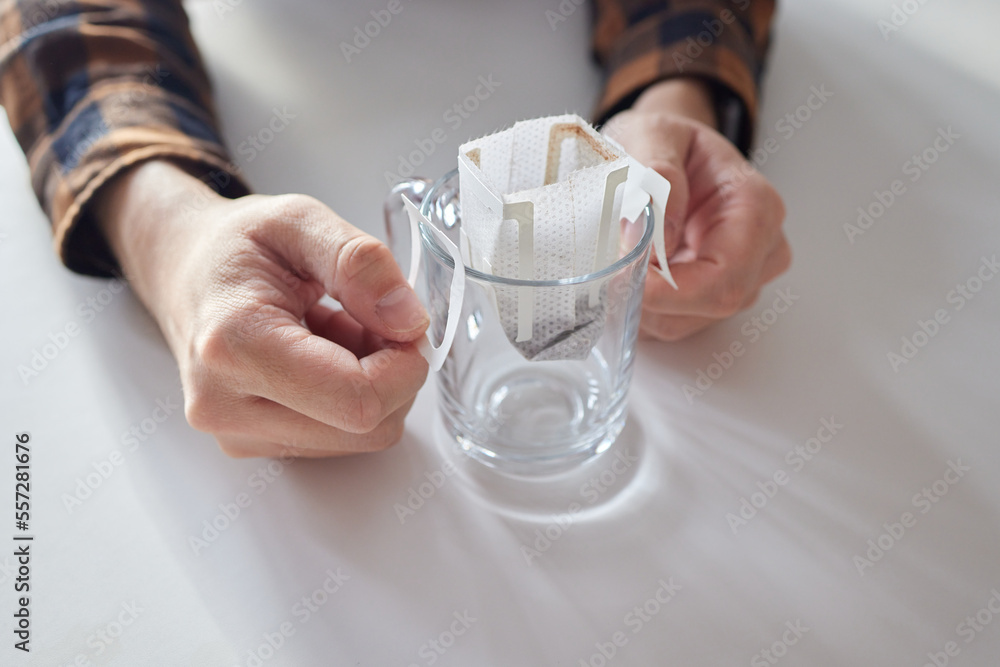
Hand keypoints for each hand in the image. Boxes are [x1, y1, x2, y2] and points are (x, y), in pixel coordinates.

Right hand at [93, 160, 429, 457]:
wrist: (184, 271)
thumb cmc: (235, 246)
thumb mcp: (299, 220)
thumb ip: (359, 262)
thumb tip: (409, 321)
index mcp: (235, 344)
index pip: (356, 400)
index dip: (405, 367)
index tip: (407, 325)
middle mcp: (227, 405)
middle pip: (365, 428)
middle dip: (393, 374)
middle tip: (374, 318)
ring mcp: (236, 434)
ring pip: (358, 438)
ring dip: (372, 385)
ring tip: (339, 330)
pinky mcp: (251, 445)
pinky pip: (336, 439)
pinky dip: (349, 398)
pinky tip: (326, 355)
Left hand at [604, 79, 790, 340]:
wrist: (666, 148)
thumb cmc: (664, 140)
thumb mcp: (653, 134)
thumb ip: (656, 173)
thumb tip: (654, 230)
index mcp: (756, 207)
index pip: (725, 276)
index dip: (670, 290)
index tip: (620, 275)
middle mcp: (760, 251)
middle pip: (707, 305)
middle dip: (649, 296)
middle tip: (607, 264)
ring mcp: (740, 280)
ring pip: (683, 322)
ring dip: (639, 303)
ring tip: (616, 258)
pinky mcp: (709, 299)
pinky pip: (670, 323)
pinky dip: (639, 307)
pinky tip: (626, 272)